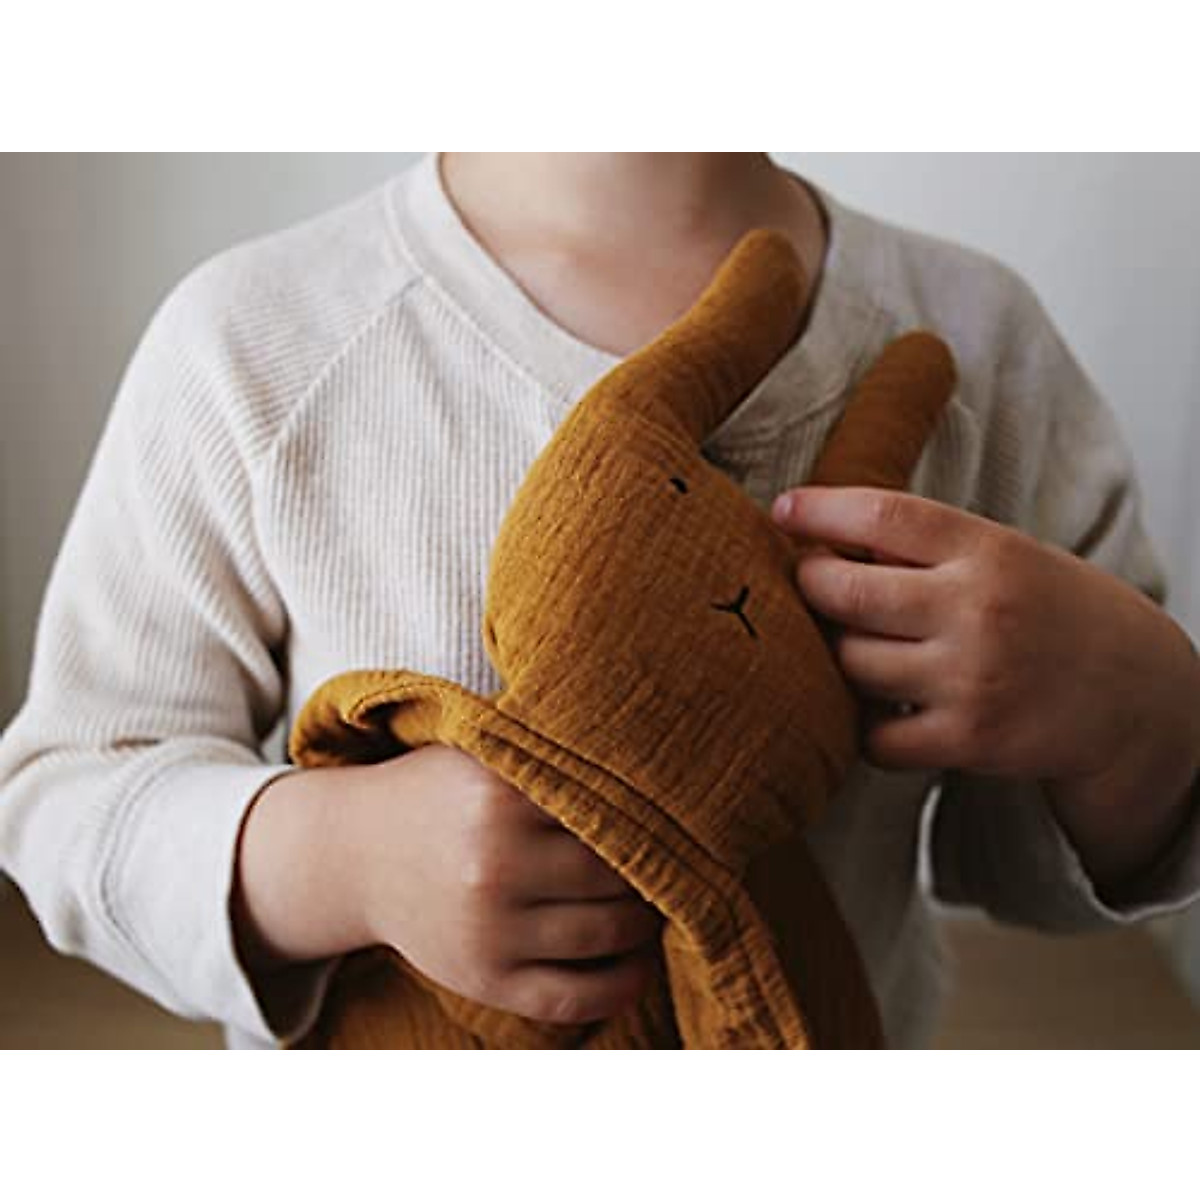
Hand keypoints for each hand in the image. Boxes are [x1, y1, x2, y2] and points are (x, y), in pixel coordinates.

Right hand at [236, 745, 660, 1024]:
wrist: (355, 854)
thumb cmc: (438, 792)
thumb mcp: (479, 750)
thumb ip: (547, 743)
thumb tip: (649, 738)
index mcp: (496, 794)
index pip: (606, 805)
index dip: (650, 808)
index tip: (677, 806)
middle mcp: (493, 863)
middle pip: (615, 872)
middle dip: (655, 867)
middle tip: (676, 856)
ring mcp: (488, 928)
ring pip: (606, 933)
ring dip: (647, 921)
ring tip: (658, 900)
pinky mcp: (484, 979)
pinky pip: (574, 996)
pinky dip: (622, 984)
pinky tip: (639, 962)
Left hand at [771, 486, 1199, 882]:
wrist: (1136, 698)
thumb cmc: (1052, 614)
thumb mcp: (1006, 555)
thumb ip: (926, 546)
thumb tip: (827, 537)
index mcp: (987, 550)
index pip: (882, 514)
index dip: (819, 511)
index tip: (783, 510)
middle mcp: (977, 609)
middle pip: (843, 592)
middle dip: (810, 585)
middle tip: (811, 584)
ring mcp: (971, 678)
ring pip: (849, 663)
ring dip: (839, 655)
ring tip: (860, 646)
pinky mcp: (967, 740)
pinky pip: (871, 734)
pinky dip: (863, 723)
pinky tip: (883, 707)